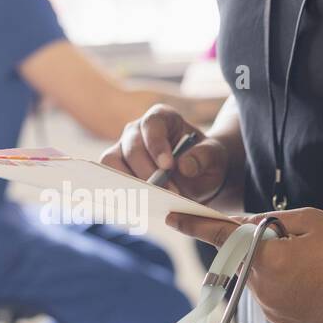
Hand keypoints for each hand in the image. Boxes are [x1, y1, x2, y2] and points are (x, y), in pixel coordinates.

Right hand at [99, 103, 228, 202]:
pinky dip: (118, 192)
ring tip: (148, 201)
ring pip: (112, 161)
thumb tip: (184, 165)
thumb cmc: (204, 161)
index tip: (167, 167)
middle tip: (166, 194)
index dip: (157, 144)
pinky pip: (108, 178)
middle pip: (132, 146)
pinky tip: (134, 205)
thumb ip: (204, 157)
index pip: (153, 124)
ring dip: (128, 183)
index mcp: (163, 118)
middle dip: (147, 173)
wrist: (196, 176)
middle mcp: (138, 130)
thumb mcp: (215, 157)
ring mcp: (123, 148)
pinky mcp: (116, 168)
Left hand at [165, 207, 322, 322]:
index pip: (224, 239)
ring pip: (256, 278)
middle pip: (244, 259)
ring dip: (271, 266)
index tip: (175, 219)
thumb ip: (267, 223)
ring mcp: (274, 311)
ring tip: (311, 264)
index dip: (196, 226)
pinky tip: (311, 280)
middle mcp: (266, 291)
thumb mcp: (307, 219)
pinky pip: (269, 295)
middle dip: (259, 246)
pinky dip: (281, 284)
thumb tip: (242, 227)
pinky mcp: (284, 322)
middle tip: (297, 242)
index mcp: (269, 262)